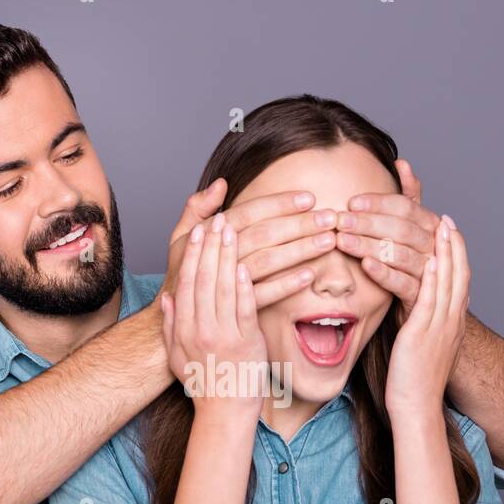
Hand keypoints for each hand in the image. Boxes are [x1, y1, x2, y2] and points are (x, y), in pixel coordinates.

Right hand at [161, 213, 266, 419]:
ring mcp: (224, 336)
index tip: (197, 232)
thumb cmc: (203, 384)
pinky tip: (245, 264)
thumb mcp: (177, 356)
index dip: (192, 256)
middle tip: (217, 221)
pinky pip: (245, 308)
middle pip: (204, 280)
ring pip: (223, 288)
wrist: (224, 411)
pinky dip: (244, 285)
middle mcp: (201, 330)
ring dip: (228, 256)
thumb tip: (168, 299)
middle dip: (210, 247)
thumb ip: (171, 327)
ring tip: (233, 231)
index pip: (186, 284)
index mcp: (184, 330)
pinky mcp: (246, 343)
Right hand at [164, 179, 323, 307]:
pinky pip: (264, 296)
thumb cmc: (181, 276)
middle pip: (262, 236)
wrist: (175, 319)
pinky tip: (310, 275)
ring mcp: (226, 286)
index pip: (246, 214)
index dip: (278, 205)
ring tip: (327, 241)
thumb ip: (196, 209)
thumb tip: (220, 184)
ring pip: (267, 262)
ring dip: (299, 250)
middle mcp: (216, 259)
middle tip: (329, 217)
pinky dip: (286, 285)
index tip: (307, 198)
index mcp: (206, 236)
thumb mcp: (179, 239)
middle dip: (298, 224)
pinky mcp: (236, 314)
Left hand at [337, 159, 442, 319]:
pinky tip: (364, 265)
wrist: (424, 305)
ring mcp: (430, 272)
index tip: (352, 202)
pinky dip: (383, 273)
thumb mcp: (412, 227)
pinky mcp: (421, 297)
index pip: (406, 207)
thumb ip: (409, 196)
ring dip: (369, 246)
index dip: (379, 203)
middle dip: (368, 223)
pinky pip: (402, 283)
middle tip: (340, 220)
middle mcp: (435, 246)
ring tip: (343, 242)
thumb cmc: (412, 261)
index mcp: (433, 225)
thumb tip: (401, 162)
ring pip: (400, 254)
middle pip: (401, 229)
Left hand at [384, 214, 470, 416]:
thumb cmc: (413, 380)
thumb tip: (412, 313)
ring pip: (444, 279)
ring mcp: (440, 326)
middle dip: (453, 243)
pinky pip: (422, 298)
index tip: (449, 229)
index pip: (459, 279)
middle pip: (458, 273)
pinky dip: (419, 275)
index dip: (456, 252)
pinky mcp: (423, 333)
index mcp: (451, 322)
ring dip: (439, 249)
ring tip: (435, 225)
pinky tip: (415, 258)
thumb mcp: (421, 344)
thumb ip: (420, 324)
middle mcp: (450, 320)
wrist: (417, 407)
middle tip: (447, 218)